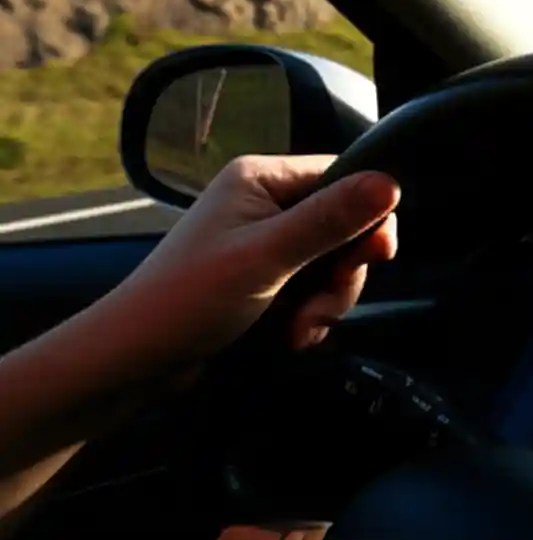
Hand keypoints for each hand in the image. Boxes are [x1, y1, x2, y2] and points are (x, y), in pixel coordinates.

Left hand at [106, 154, 399, 365]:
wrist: (136, 361)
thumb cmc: (187, 300)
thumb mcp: (268, 256)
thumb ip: (330, 220)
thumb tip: (389, 183)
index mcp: (262, 178)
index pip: (344, 177)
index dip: (368, 217)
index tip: (374, 256)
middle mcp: (266, 204)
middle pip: (346, 228)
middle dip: (343, 275)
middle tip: (321, 305)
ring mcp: (266, 244)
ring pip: (334, 266)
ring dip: (327, 303)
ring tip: (298, 329)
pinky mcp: (267, 281)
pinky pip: (315, 291)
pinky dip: (312, 316)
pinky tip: (291, 336)